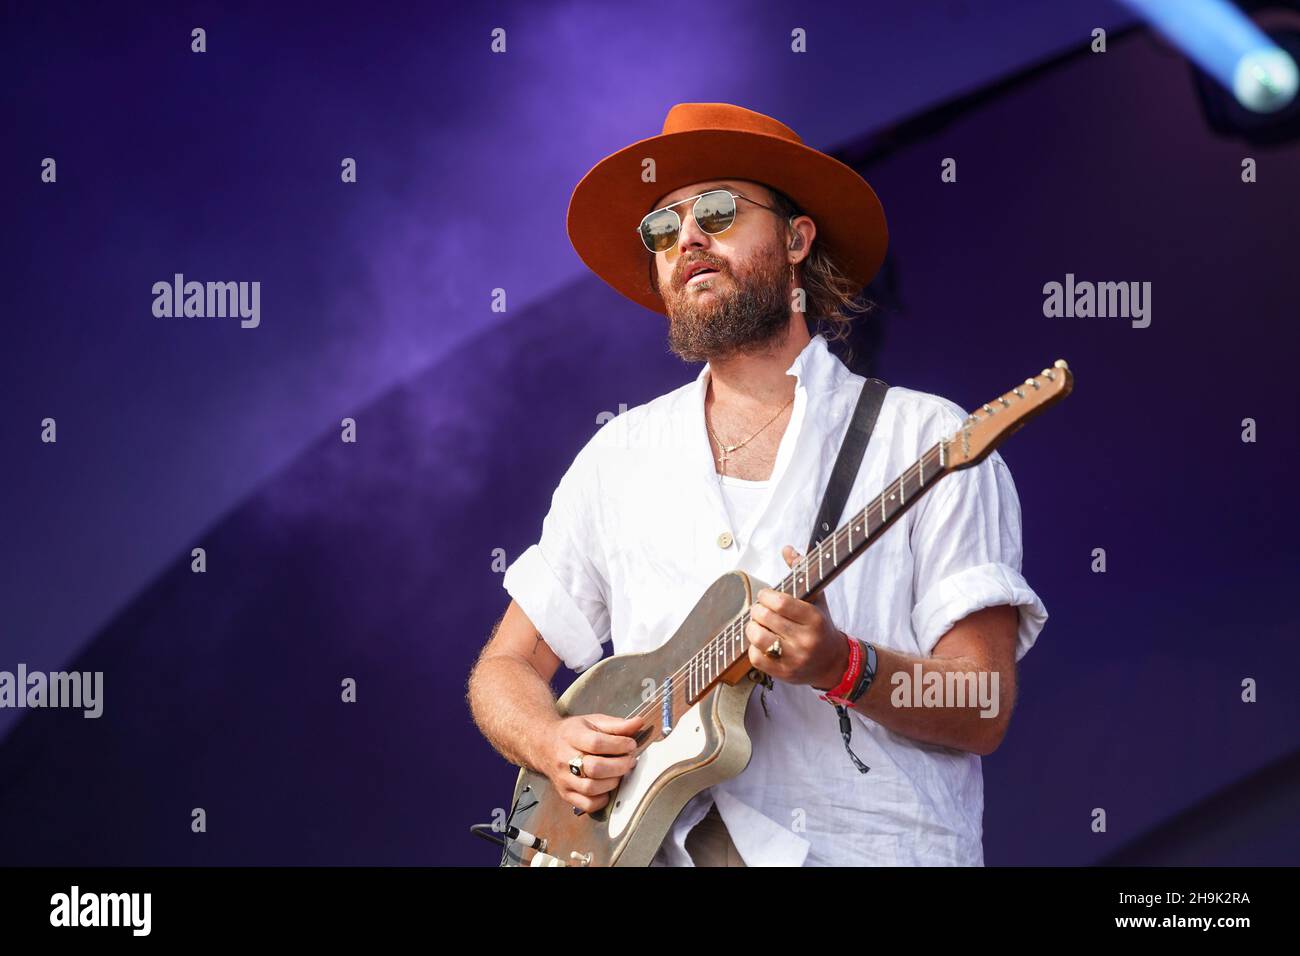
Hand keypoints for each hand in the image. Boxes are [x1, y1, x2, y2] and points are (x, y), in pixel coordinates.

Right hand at [538, 713, 641, 812]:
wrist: (545, 745)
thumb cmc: (573, 733)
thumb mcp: (593, 721)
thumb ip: (617, 724)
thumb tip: (639, 723)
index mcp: (571, 736)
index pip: (596, 743)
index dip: (618, 745)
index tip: (631, 744)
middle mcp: (564, 758)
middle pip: (594, 768)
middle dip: (619, 765)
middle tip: (630, 760)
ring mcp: (563, 779)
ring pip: (591, 788)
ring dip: (613, 781)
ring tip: (620, 772)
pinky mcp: (565, 794)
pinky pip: (587, 804)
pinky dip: (603, 799)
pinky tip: (608, 787)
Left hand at [745, 545, 849, 688]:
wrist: (833, 663)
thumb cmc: (821, 626)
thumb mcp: (817, 598)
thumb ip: (802, 571)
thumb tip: (787, 549)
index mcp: (814, 619)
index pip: (780, 602)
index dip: (766, 596)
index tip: (766, 595)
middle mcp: (805, 640)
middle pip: (765, 618)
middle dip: (757, 609)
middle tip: (760, 609)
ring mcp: (794, 659)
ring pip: (757, 638)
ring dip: (752, 627)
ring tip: (758, 624)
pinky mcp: (784, 674)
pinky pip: (756, 657)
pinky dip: (753, 647)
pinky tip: (761, 642)